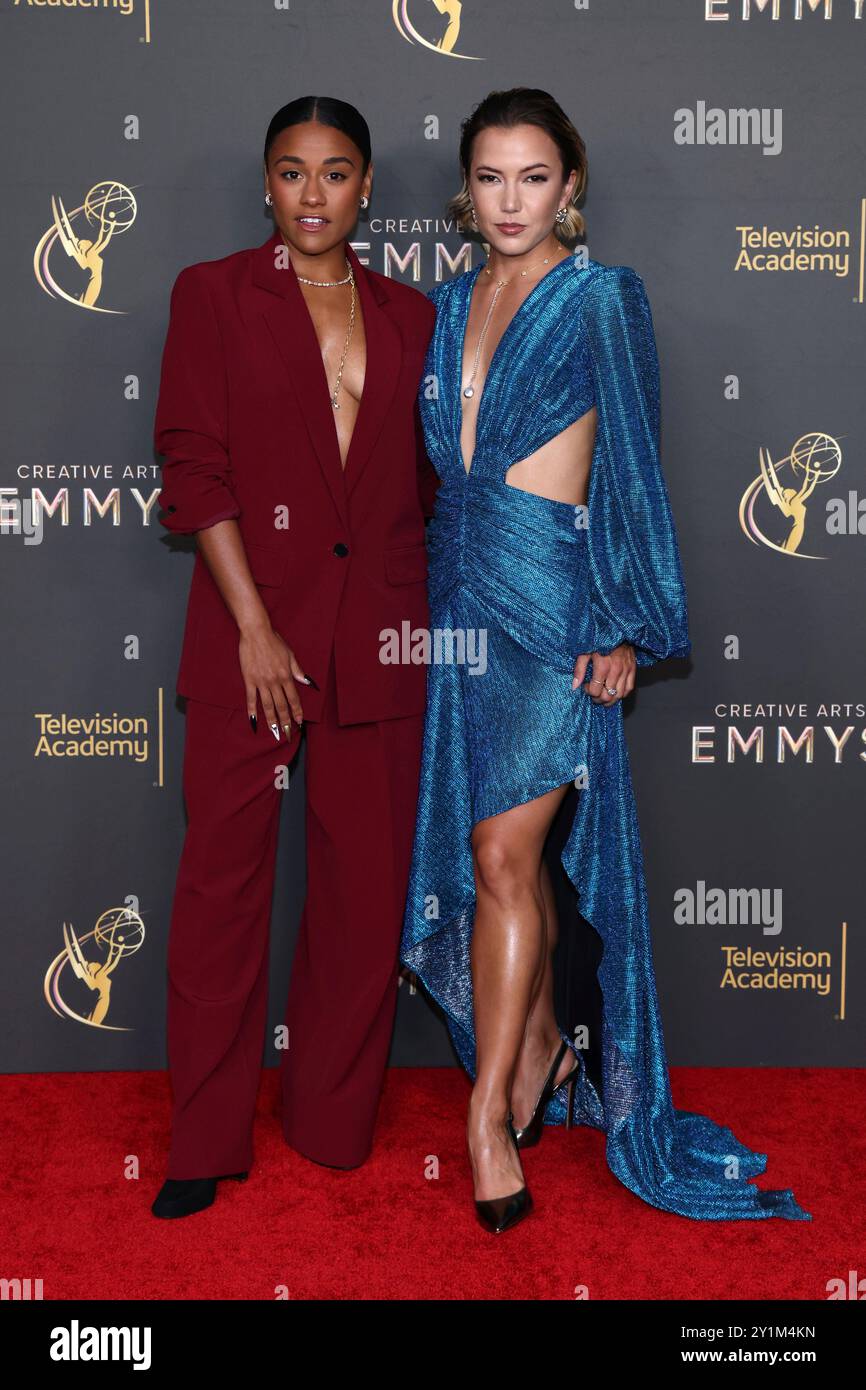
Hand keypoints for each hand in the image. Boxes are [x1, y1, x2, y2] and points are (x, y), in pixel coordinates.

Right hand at [239, 618, 309, 738]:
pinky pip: (251, 699)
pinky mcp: (249, 680)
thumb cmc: (274, 642)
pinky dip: (252, 711)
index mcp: (286, 676)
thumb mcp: (290, 655)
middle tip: (288, 734)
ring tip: (274, 732)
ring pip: (267, 706)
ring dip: (272, 721)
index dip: (297, 712)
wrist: (256, 633)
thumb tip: (308, 682)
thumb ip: (298, 671)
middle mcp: (275, 682)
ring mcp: (261, 682)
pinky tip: (254, 722)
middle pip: (281, 706)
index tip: (299, 723)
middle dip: (285, 722)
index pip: (293, 699)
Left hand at [572, 643, 635, 705]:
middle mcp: (616, 670)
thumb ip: (579, 669)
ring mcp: (626, 670)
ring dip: (610, 700)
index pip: (595, 690)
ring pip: (619, 695)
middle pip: (607, 696)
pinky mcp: (633, 669)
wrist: (617, 629)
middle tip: (594, 694)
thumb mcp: (585, 651)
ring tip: (603, 696)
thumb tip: (575, 686)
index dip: (588, 692)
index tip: (586, 686)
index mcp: (603, 666)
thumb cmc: (599, 640)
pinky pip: (629, 688)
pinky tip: (614, 692)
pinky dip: (622, 694)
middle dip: (598, 699)